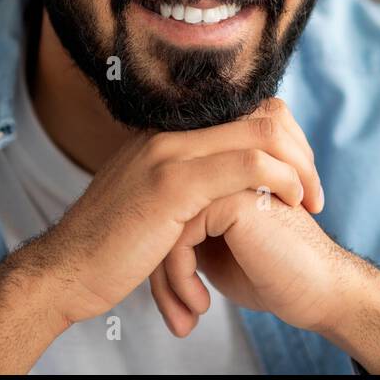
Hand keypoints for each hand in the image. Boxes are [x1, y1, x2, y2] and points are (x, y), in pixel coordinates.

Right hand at [0, 102, 323, 372]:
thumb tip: (226, 186)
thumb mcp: (151, 201)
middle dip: (302, 152)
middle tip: (316, 195)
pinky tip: (289, 206)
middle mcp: (170, 131)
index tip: (301, 178)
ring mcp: (171, 152)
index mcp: (168, 132)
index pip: (248, 109)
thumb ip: (185, 182)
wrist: (64, 271)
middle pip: (264, 112)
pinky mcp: (173, 184)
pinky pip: (248, 165)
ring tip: (310, 204)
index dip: (286, 139)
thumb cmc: (110, 248)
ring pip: (262, 132)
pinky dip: (281, 181)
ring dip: (300, 168)